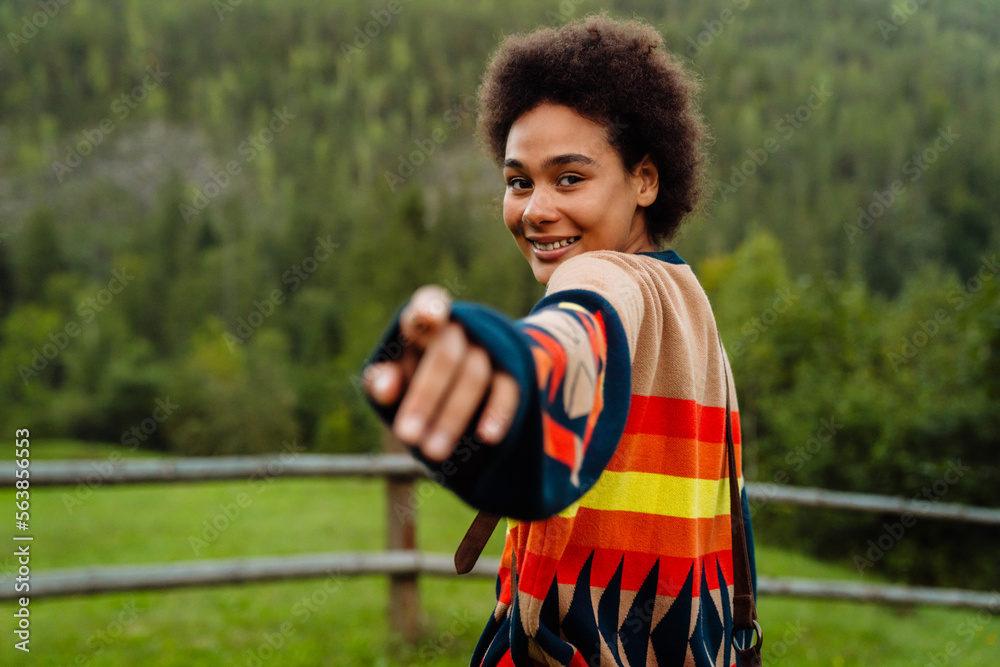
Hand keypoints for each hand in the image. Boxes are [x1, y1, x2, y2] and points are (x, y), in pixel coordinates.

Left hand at [365, 285, 519, 460]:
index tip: (429, 318)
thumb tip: (386, 387)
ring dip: (453, 415)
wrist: (466, 387)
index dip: (429, 308)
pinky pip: (508, 388)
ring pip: (475, 374)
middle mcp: (460, 328)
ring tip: (433, 452)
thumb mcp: (394, 378)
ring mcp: (488, 347)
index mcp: (424, 322)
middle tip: (407, 436)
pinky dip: (498, 412)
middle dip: (425, 396)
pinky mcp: (512, 370)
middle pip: (446, 354)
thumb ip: (381, 381)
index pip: (427, 304)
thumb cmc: (416, 379)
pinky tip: (488, 437)